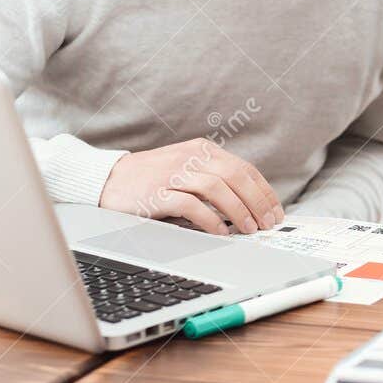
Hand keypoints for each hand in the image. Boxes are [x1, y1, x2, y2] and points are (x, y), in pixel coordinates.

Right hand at [99, 139, 284, 234]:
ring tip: (249, 229)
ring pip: (218, 188)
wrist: (106, 179)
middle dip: (258, 202)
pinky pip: (191, 204)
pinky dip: (210, 220)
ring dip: (239, 210)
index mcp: (202, 150)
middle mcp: (190, 157)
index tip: (276, 211)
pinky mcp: (157, 192)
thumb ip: (213, 179)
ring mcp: (173, 173)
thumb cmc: (150, 179)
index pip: (244, 169)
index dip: (264, 191)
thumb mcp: (186, 170)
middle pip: (236, 176)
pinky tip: (221, 233)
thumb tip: (249, 207)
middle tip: (268, 224)